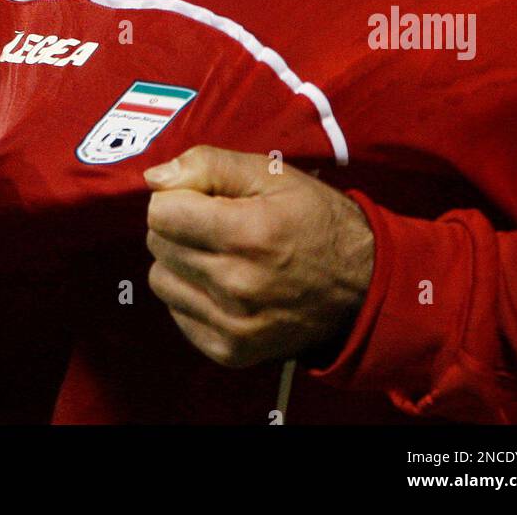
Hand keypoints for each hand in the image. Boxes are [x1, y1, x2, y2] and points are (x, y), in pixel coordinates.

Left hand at [144, 145, 373, 368]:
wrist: (361, 286)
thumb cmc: (314, 219)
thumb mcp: (271, 173)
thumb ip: (209, 165)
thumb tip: (154, 178)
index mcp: (248, 234)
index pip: (162, 212)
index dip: (178, 197)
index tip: (205, 198)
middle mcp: (236, 286)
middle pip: (158, 244)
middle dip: (179, 226)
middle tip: (216, 223)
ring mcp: (233, 325)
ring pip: (161, 280)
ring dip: (180, 261)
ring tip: (218, 253)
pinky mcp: (231, 351)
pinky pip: (178, 314)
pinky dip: (192, 295)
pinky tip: (223, 284)